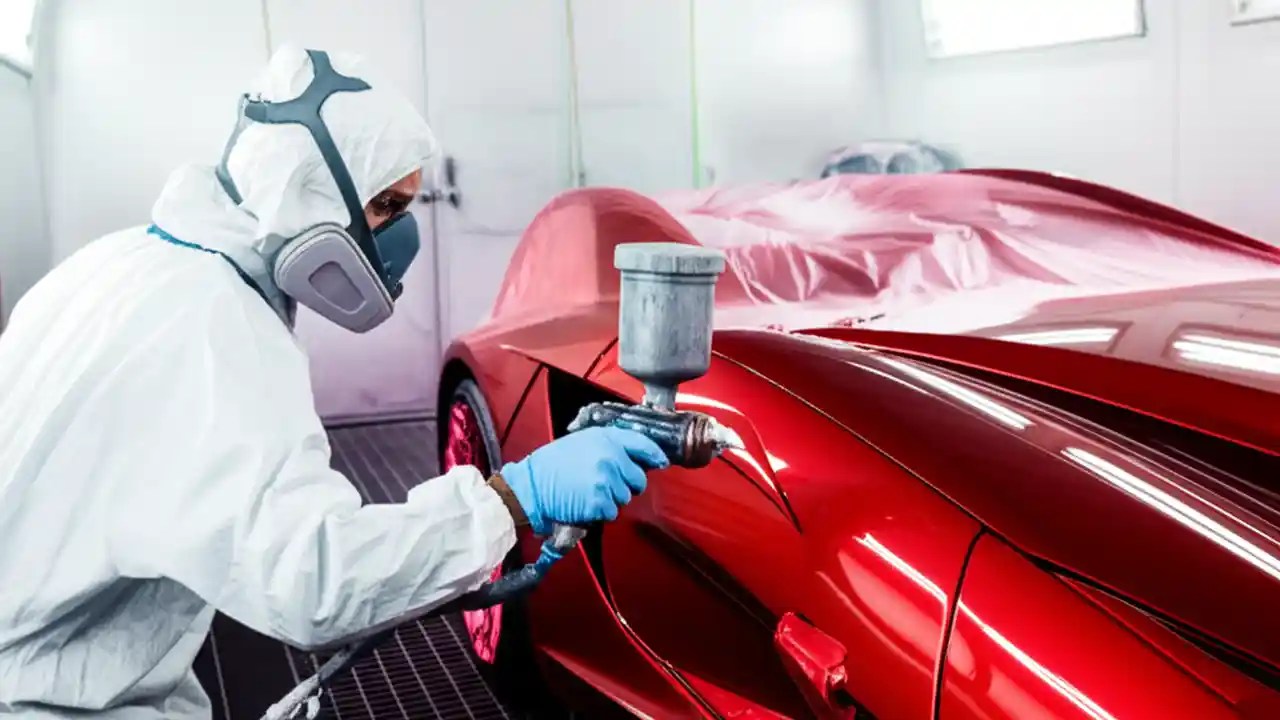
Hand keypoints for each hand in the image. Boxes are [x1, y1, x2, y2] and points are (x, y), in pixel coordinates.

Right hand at [499, 427, 668, 535]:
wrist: (531, 486)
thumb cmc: (552, 465)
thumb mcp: (580, 442)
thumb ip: (608, 446)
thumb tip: (632, 457)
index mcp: (605, 438)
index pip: (642, 444)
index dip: (655, 454)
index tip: (661, 462)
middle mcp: (610, 457)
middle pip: (638, 479)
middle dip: (626, 484)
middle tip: (605, 484)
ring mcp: (606, 480)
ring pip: (625, 497)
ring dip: (612, 499)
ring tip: (589, 491)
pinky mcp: (600, 501)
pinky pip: (612, 511)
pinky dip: (601, 511)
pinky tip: (585, 502)